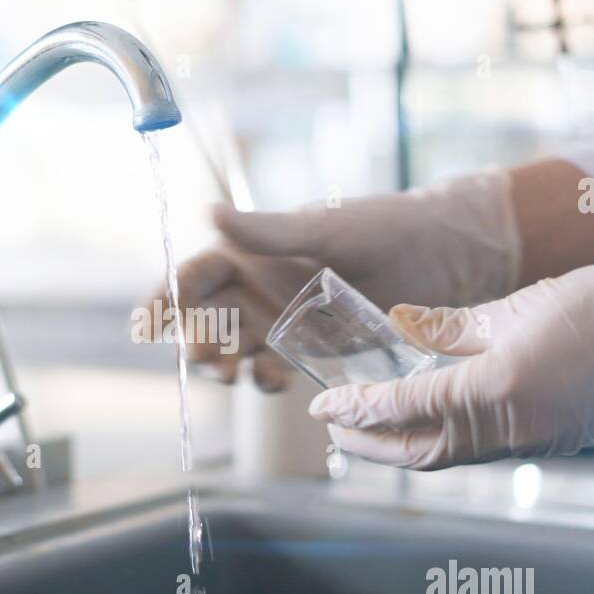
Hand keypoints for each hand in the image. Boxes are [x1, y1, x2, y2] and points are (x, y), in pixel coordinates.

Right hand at [138, 170, 518, 390]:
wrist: (445, 258)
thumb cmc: (385, 227)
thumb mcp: (325, 228)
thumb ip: (267, 230)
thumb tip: (210, 212)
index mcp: (250, 252)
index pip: (192, 277)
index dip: (165, 299)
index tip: (148, 323)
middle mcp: (258, 288)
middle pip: (205, 321)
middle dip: (196, 340)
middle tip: (206, 354)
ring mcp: (281, 321)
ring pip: (233, 351)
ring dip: (225, 366)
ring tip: (234, 373)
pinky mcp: (309, 348)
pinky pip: (272, 370)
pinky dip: (265, 380)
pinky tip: (275, 380)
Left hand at [309, 223, 593, 468]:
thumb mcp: (518, 304)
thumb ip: (452, 326)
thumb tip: (401, 330)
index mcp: (497, 389)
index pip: (403, 409)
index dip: (356, 409)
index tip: (321, 405)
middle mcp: (513, 427)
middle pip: (420, 452)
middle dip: (369, 445)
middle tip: (334, 429)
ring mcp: (538, 441)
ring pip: (452, 456)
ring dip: (404, 449)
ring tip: (369, 432)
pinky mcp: (557, 440)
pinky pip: (484, 449)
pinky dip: (445, 441)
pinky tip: (429, 423)